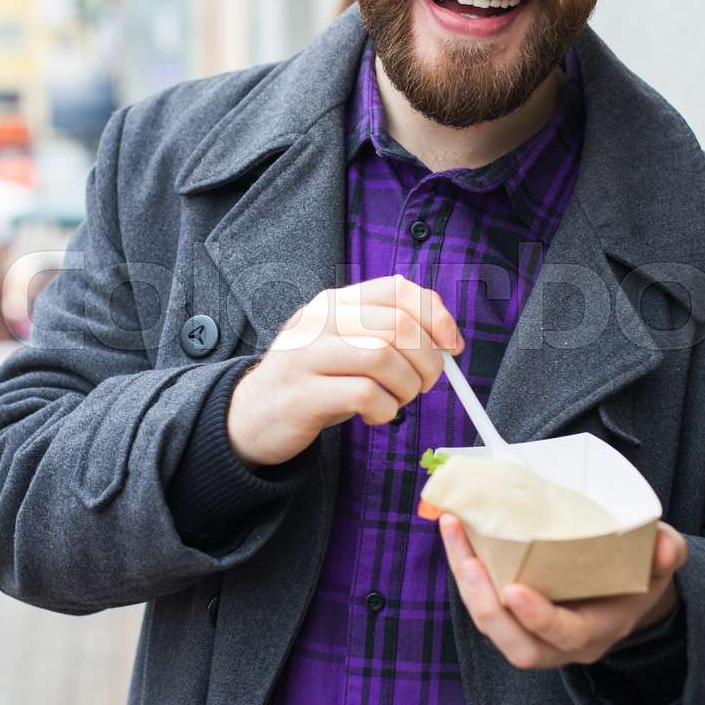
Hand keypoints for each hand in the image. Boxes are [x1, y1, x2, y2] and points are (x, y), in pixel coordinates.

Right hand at [227, 274, 463, 467]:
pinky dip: (385, 411)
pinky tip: (375, 415)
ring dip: (407, 387)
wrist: (252, 415)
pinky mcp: (303, 394)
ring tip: (397, 400)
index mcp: (335, 302)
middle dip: (428, 361)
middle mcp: (319, 320)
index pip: (398, 289)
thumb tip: (445, 338)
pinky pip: (365, 395)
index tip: (452, 345)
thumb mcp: (345, 343)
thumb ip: (385, 332)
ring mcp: (306, 355)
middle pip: (397, 326)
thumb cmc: (314, 380)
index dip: (437, 316)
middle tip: (425, 384)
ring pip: (384, 359)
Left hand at [438, 517, 687, 669]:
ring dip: (466, 584)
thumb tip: (664, 548)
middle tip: (470, 562)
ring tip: (454, 532)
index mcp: (598, 632)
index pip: (566, 637)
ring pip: (491, 624)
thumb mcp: (662, 560)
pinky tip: (456, 530)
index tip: (515, 589)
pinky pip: (482, 601)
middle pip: (517, 645)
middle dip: (487, 607)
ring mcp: (531, 632)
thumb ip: (668, 552)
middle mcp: (559, 644)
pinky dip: (464, 568)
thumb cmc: (640, 570)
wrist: (623, 586)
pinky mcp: (511, 613)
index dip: (540, 618)